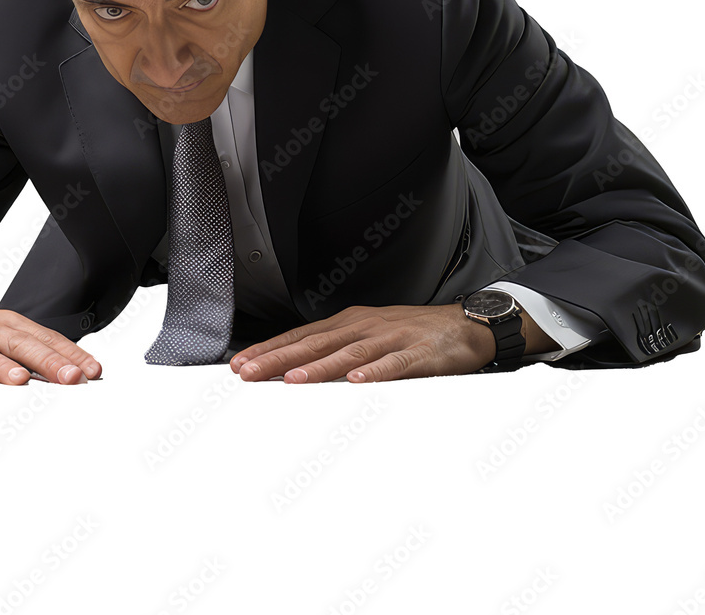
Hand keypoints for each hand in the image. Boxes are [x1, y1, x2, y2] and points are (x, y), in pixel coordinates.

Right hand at [0, 296, 101, 384]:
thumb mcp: (3, 334)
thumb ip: (33, 351)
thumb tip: (71, 371)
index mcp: (10, 325)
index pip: (46, 339)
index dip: (71, 354)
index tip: (93, 372)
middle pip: (21, 344)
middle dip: (48, 361)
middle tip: (70, 378)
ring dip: (0, 366)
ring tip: (20, 380)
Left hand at [229, 303, 498, 382]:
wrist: (464, 325)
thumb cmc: (411, 334)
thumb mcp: (369, 336)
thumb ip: (336, 351)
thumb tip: (295, 370)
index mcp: (350, 322)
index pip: (302, 336)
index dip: (270, 350)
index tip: (241, 364)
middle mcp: (365, 326)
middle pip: (316, 343)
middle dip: (279, 359)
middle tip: (248, 373)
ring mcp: (392, 338)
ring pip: (349, 354)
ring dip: (319, 367)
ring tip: (292, 380)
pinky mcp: (419, 354)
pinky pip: (394, 365)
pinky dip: (375, 373)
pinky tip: (357, 382)